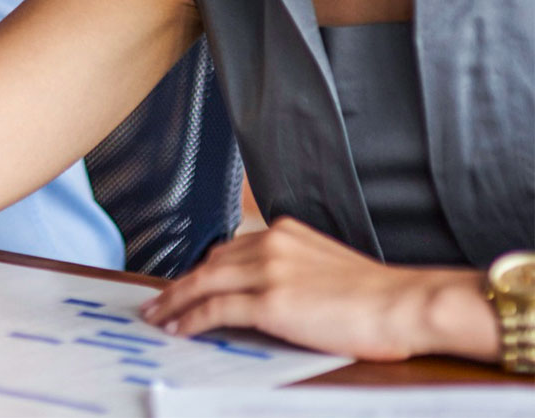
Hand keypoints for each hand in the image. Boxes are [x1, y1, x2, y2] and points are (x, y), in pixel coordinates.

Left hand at [139, 217, 497, 361]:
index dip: (202, 270)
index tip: (185, 283)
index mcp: (284, 233)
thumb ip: (293, 266)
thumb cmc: (378, 295)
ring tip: (157, 317)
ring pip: (204, 284)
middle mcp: (270, 244)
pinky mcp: (270, 302)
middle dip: (178, 285)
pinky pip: (217, 310)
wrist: (405, 304)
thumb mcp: (326, 265)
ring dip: (174, 302)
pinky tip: (179, 329)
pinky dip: (191, 319)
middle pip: (208, 265)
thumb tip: (270, 287)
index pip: (228, 250)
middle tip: (157, 302)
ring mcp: (268, 272)